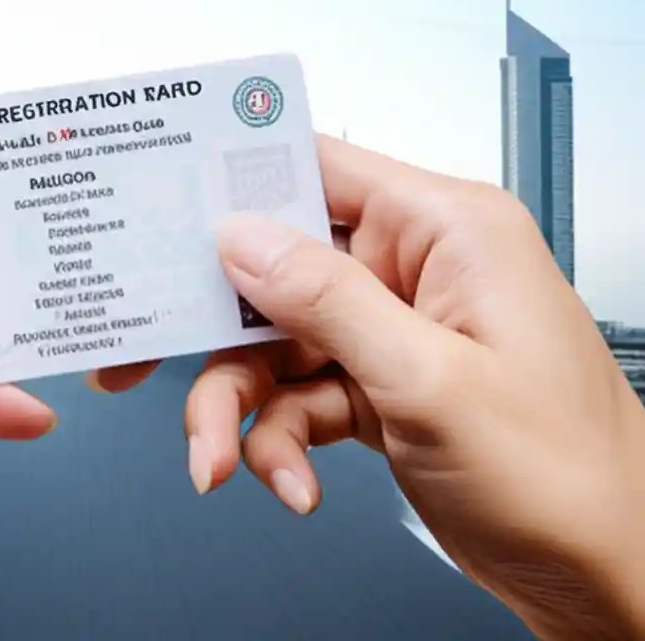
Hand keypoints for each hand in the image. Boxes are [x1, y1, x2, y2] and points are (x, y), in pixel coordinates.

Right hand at [90, 135, 644, 638]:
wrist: (606, 576)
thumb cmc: (569, 477)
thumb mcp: (430, 380)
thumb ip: (327, 300)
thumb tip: (242, 238)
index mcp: (448, 231)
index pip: (320, 168)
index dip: (236, 179)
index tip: (163, 202)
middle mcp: (417, 272)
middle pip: (276, 271)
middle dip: (216, 335)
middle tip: (144, 361)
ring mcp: (395, 333)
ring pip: (274, 347)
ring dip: (239, 408)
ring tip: (224, 460)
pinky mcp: (380, 388)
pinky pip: (296, 399)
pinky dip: (278, 442)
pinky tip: (291, 482)